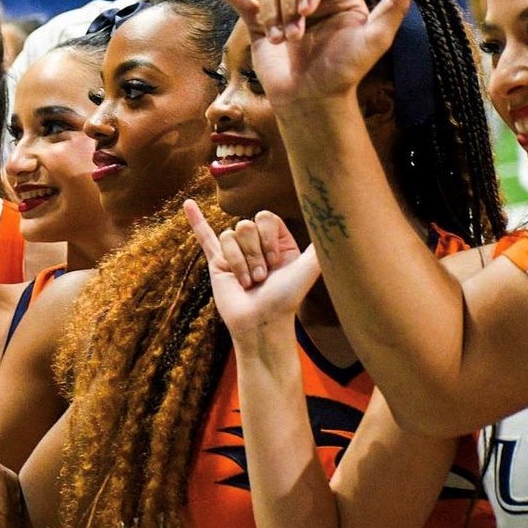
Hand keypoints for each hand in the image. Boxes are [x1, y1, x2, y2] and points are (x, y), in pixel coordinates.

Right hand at [184, 199, 320, 339]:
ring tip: (247, 283)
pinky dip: (195, 220)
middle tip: (261, 278)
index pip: (265, 218)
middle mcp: (257, 244)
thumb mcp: (307, 270)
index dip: (267, 237)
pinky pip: (204, 237)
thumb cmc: (286, 300)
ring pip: (228, 236)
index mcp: (279, 242)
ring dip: (239, 263)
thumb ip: (321, 248)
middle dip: (252, 254)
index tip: (275, 260)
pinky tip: (187, 205)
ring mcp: (235, 252)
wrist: (260, 323)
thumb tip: (340, 223)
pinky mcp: (217, 262)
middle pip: (244, 226)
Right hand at [205, 0, 419, 110]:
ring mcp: (282, 9)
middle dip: (289, 5)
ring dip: (271, 12)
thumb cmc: (344, 73)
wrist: (310, 100)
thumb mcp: (375, 40)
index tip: (306, 12)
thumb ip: (393, 7)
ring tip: (279, 40)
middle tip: (294, 36)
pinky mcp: (258, 23)